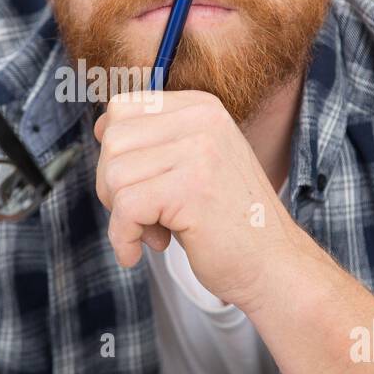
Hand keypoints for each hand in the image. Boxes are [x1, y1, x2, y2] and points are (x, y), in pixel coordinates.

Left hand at [92, 89, 307, 311]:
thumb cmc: (226, 222)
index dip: (114, 153)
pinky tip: (140, 251)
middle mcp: (202, 120)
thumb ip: (156, 142)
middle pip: (113, 141)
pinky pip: (125, 208)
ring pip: (114, 175)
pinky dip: (123, 238)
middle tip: (145, 214)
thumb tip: (101, 131)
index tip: (136, 184)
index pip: (121, 110)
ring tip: (155, 230)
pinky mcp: (192, 189)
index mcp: (201, 108)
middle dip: (113, 185)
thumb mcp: (194, 163)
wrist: (272, 265)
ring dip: (122, 214)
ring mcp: (200, 152)